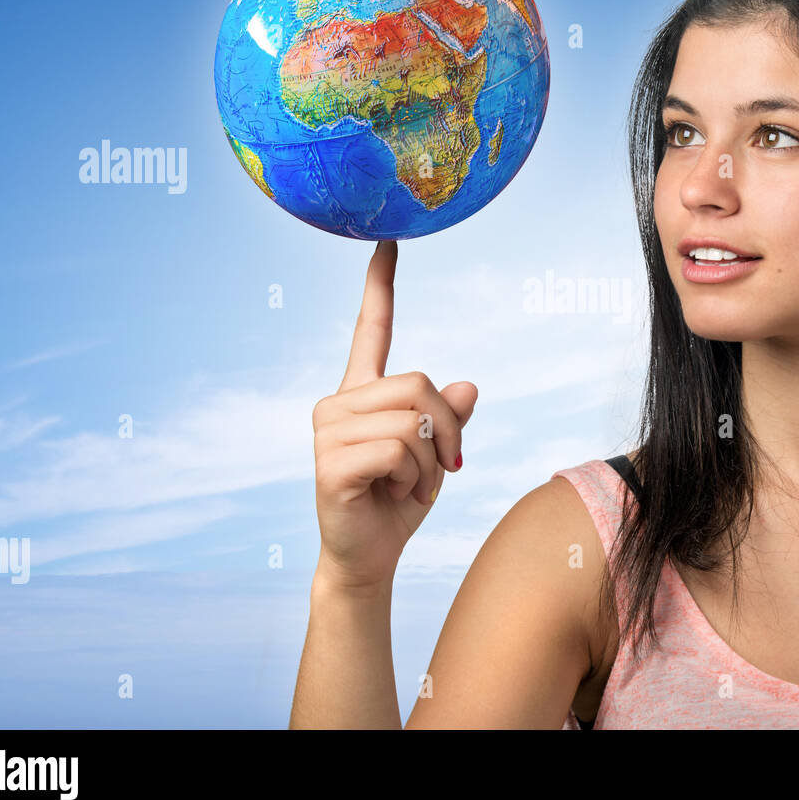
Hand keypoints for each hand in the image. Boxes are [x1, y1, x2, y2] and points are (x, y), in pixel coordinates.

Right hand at [310, 240, 476, 591]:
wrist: (369, 557)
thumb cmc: (398, 501)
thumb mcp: (436, 454)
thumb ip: (449, 417)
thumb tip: (469, 384)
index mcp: (362, 394)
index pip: (372, 330)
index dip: (380, 287)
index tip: (388, 242)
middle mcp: (339, 403)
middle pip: (419, 383)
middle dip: (449, 428)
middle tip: (447, 466)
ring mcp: (329, 431)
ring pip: (414, 419)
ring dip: (432, 462)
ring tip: (412, 486)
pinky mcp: (330, 462)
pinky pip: (400, 449)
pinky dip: (416, 477)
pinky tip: (394, 494)